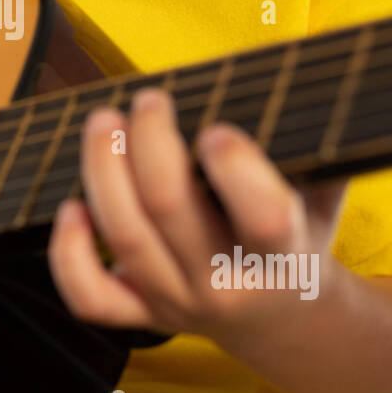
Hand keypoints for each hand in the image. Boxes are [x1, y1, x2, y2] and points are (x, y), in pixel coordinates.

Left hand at [47, 86, 348, 342]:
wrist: (283, 319)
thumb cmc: (298, 238)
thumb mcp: (323, 197)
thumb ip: (315, 147)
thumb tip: (296, 72)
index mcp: (284, 254)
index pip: (263, 216)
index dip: (236, 166)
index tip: (217, 128)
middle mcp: (227, 285)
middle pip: (169, 209)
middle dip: (150, 141)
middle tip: (149, 100)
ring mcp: (179, 303)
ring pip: (125, 238)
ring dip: (103, 170)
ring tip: (104, 123)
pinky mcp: (143, 313)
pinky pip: (90, 295)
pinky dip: (69, 252)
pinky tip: (72, 207)